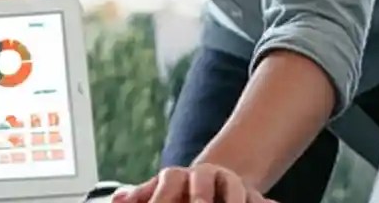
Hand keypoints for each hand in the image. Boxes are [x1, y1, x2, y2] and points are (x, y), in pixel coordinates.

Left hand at [113, 164, 277, 202]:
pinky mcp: (254, 196)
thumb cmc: (182, 191)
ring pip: (235, 192)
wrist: (215, 179)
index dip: (161, 197)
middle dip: (198, 198)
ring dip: (233, 200)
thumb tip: (116, 201)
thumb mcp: (160, 191)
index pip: (168, 182)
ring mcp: (232, 185)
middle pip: (200, 184)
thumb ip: (141, 195)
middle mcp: (206, 177)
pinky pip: (262, 200)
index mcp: (179, 177)